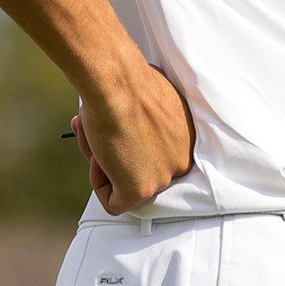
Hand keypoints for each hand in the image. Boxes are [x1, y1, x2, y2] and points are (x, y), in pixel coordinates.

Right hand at [69, 62, 195, 213]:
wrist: (118, 84)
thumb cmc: (130, 82)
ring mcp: (161, 178)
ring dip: (104, 162)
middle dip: (116, 154)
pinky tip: (98, 155)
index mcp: (188, 139)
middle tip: (101, 133)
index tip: (119, 130)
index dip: (131, 143)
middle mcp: (180, 161)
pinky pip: (114, 203)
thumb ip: (145, 122)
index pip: (159, 153)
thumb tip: (126, 130)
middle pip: (142, 168)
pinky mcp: (140, 191)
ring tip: (97, 133)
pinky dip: (98, 183)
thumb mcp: (148, 102)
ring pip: (126, 184)